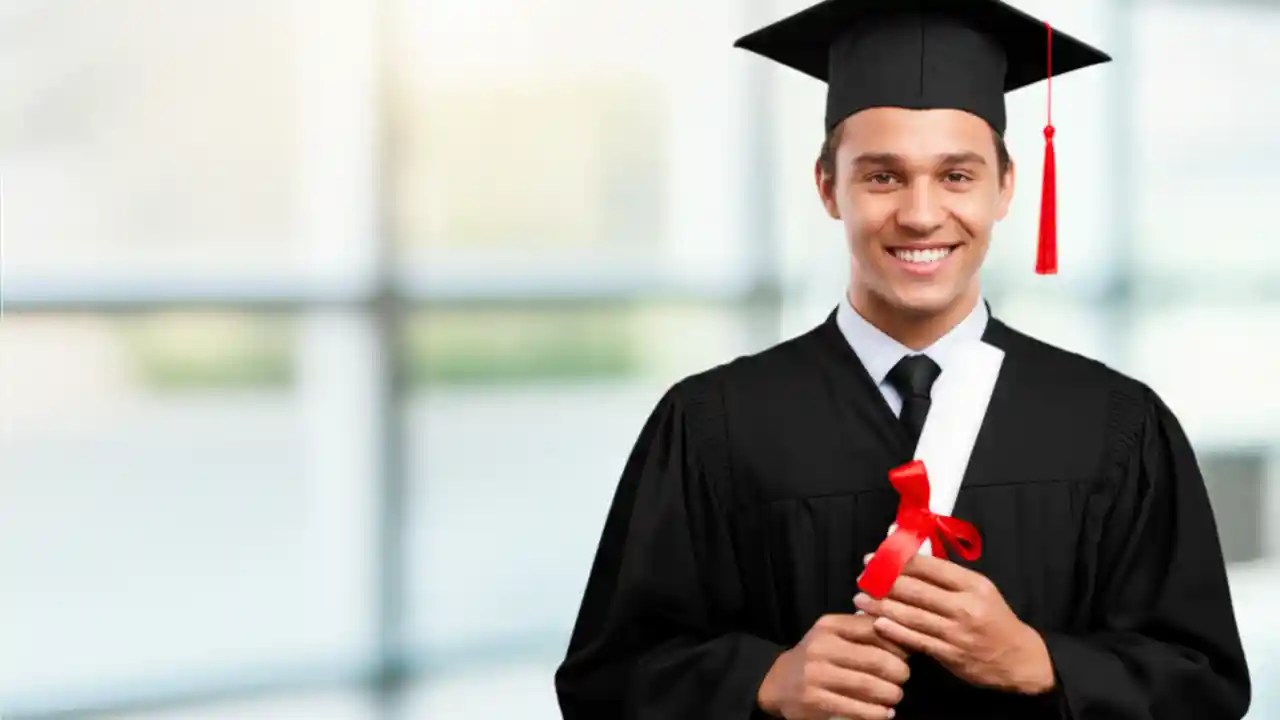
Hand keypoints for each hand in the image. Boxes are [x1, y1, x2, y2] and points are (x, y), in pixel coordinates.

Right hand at [757, 613, 909, 718]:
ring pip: (870, 686)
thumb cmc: (817, 656)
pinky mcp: (814, 700)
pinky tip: (883, 712)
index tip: (907, 654)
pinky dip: (877, 713)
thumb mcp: (834, 635)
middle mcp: (821, 646)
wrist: (778, 683)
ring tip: (894, 696)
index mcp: (830, 625)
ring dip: (891, 695)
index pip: (876, 629)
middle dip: (899, 672)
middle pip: (877, 660)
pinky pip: (857, 709)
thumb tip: (905, 635)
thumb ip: (864, 631)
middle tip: (903, 679)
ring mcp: (816, 674)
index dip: (898, 643)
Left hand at [853, 553, 1054, 694]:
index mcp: (973, 584)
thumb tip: (909, 557)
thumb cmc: (994, 619)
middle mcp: (965, 606)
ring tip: (860, 599)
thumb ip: (947, 576)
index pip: (929, 567)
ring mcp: (957, 632)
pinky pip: (917, 640)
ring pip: (912, 615)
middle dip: (884, 582)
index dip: (898, 560)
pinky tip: (878, 623)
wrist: (1020, 659)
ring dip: (882, 606)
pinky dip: (895, 631)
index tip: (876, 557)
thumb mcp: (979, 589)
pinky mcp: (951, 655)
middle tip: (862, 578)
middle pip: (916, 590)